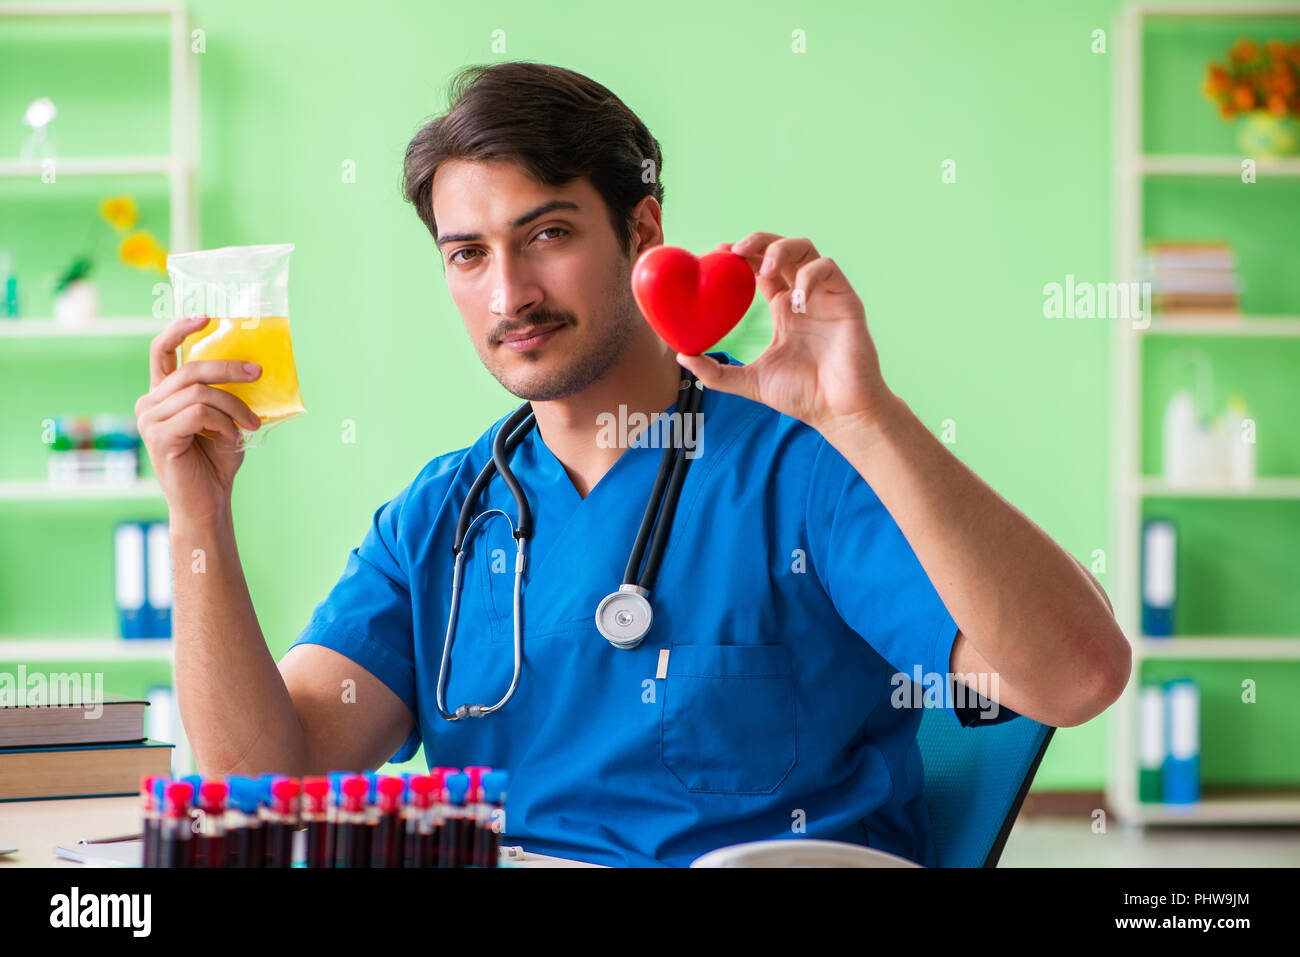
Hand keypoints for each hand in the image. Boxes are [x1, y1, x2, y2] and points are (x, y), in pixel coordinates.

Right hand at [135, 315, 262, 525]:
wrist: (208, 502)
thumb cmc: (216, 460)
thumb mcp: (227, 419)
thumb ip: (228, 394)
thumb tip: (256, 365)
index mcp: (163, 394)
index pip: (162, 351)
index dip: (180, 328)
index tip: (206, 316)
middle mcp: (149, 403)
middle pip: (190, 369)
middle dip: (229, 368)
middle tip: (258, 372)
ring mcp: (150, 420)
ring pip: (199, 393)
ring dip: (233, 406)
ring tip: (250, 424)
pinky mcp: (158, 437)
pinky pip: (198, 414)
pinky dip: (223, 423)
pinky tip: (232, 438)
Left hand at [675, 233, 893, 436]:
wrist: (838, 412)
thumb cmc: (802, 396)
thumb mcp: (749, 382)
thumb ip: (716, 372)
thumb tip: (681, 357)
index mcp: (782, 309)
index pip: (760, 268)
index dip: (740, 256)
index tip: (717, 254)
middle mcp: (802, 297)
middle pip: (781, 249)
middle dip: (758, 241)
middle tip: (735, 251)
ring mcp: (825, 297)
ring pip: (805, 249)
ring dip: (781, 249)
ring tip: (764, 267)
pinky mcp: (846, 301)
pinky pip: (828, 269)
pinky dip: (809, 276)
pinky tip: (795, 300)